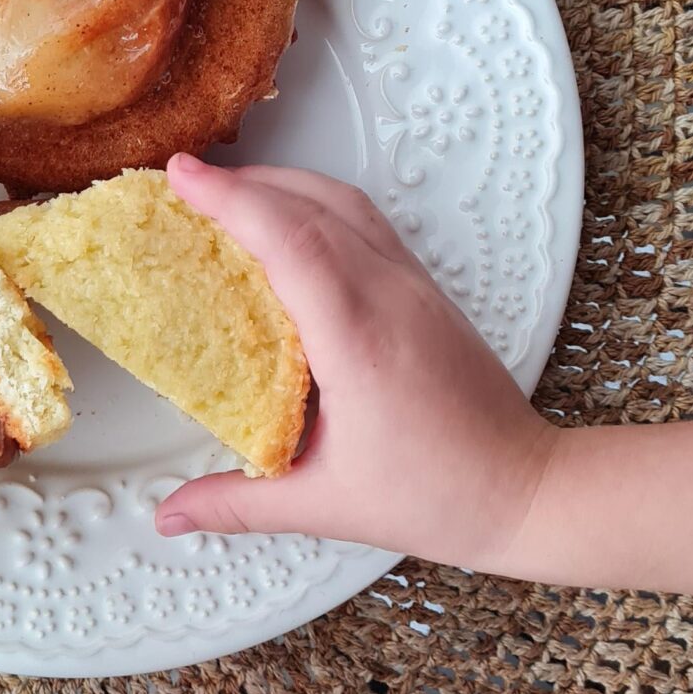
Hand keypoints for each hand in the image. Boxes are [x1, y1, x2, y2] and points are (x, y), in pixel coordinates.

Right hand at [154, 154, 553, 566]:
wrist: (524, 490)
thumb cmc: (438, 496)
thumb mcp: (324, 504)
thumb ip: (237, 505)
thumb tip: (168, 516)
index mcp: (359, 337)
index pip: (290, 238)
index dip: (231, 199)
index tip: (181, 177)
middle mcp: (390, 295)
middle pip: (312, 204)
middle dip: (244, 182)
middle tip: (185, 183)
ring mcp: (414, 286)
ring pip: (345, 203)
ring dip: (283, 187)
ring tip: (228, 196)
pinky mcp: (427, 291)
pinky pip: (366, 224)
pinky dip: (317, 208)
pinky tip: (288, 229)